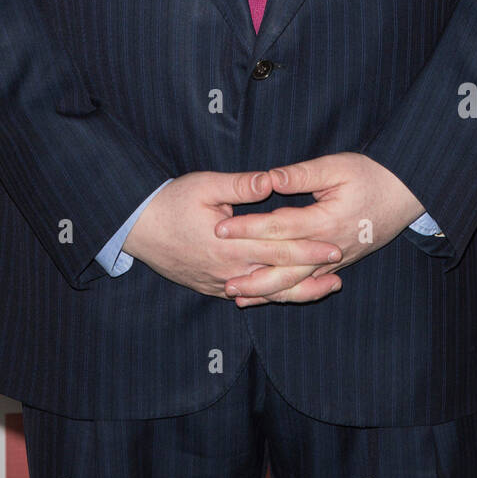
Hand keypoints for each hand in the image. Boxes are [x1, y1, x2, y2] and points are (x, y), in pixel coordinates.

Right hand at [122, 168, 344, 298]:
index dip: (309, 248)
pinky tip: (287, 292)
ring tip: (325, 286)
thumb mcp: (205, 185)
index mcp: (230, 244)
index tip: (334, 245)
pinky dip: (271, 296)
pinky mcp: (211, 288)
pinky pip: (247, 297)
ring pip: (265, 293)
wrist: (136, 228)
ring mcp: (219, 283)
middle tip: (340, 266)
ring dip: (297, 290)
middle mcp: (228, 270)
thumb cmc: (171, 201)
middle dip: (311, 272)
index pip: (279, 248)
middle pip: (278, 276)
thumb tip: (271, 180)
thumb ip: (240, 185)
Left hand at [213, 152, 424, 304]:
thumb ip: (302, 174)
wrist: (407, 194)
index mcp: (325, 221)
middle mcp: (329, 247)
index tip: (220, 229)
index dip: (247, 228)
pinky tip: (266, 296)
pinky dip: (286, 292)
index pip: (278, 227)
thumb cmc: (372, 175)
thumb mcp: (338, 166)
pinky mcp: (339, 263)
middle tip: (221, 278)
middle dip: (251, 272)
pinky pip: (308, 284)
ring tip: (236, 295)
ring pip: (296, 282)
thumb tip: (270, 178)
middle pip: (284, 266)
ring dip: (265, 290)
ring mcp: (335, 260)